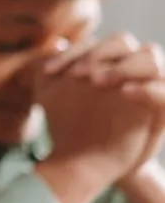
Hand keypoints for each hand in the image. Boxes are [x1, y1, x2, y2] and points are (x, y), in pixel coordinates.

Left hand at [44, 33, 164, 175]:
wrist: (87, 161)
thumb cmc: (71, 124)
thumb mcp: (53, 97)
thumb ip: (50, 71)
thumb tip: (56, 45)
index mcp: (102, 60)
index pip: (92, 42)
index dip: (71, 52)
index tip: (49, 71)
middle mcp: (126, 67)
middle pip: (122, 41)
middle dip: (98, 53)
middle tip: (77, 76)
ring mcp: (146, 84)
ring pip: (150, 56)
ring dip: (123, 66)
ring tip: (97, 83)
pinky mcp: (159, 109)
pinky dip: (150, 88)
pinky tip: (125, 92)